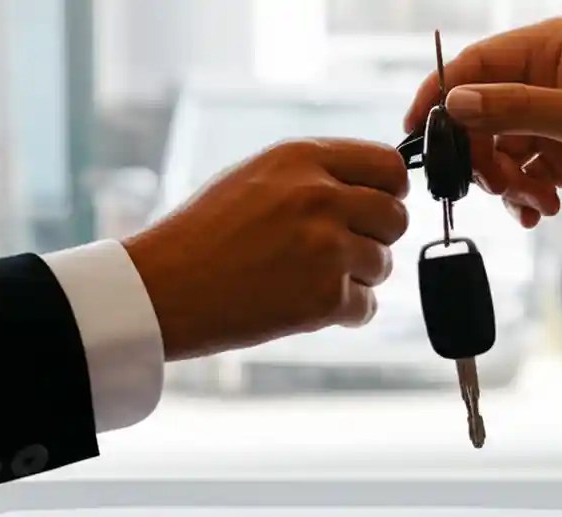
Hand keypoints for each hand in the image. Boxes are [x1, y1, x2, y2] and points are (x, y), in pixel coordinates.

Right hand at [121, 139, 408, 359]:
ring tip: (307, 278)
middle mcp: (321, 197)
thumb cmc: (204, 234)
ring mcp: (326, 248)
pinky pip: (367, 307)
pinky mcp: (325, 297)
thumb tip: (375, 187)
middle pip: (397, 216)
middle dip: (376, 237)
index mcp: (303, 158)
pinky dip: (345, 314)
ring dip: (358, 278)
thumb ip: (317, 175)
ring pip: (384, 264)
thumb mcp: (258, 177)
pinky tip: (305, 305)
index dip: (389, 190)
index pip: (389, 166)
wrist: (164, 288)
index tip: (375, 206)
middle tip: (338, 251)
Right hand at [403, 16, 561, 230]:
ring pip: (500, 150)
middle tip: (496, 184)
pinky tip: (543, 210)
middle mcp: (550, 78)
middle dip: (483, 155)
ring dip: (507, 182)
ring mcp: (558, 119)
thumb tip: (455, 102)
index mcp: (552, 48)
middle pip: (482, 114)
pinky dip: (525, 195)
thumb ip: (513, 110)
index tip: (418, 133)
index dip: (442, 97)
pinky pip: (524, 174)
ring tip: (537, 201)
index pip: (476, 65)